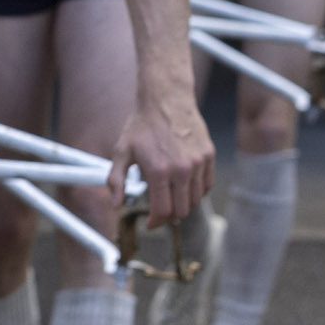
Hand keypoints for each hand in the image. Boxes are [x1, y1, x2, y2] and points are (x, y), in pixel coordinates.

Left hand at [115, 94, 213, 227]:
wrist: (166, 101)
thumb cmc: (141, 126)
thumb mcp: (121, 151)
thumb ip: (115, 180)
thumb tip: (115, 205)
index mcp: (158, 171)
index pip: (163, 210)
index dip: (156, 222)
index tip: (151, 223)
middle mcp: (182, 170)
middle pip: (182, 210)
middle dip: (169, 217)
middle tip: (160, 213)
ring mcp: (198, 163)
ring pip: (196, 200)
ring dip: (183, 205)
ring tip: (170, 199)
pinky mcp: (209, 156)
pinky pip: (207, 185)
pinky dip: (197, 192)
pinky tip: (184, 187)